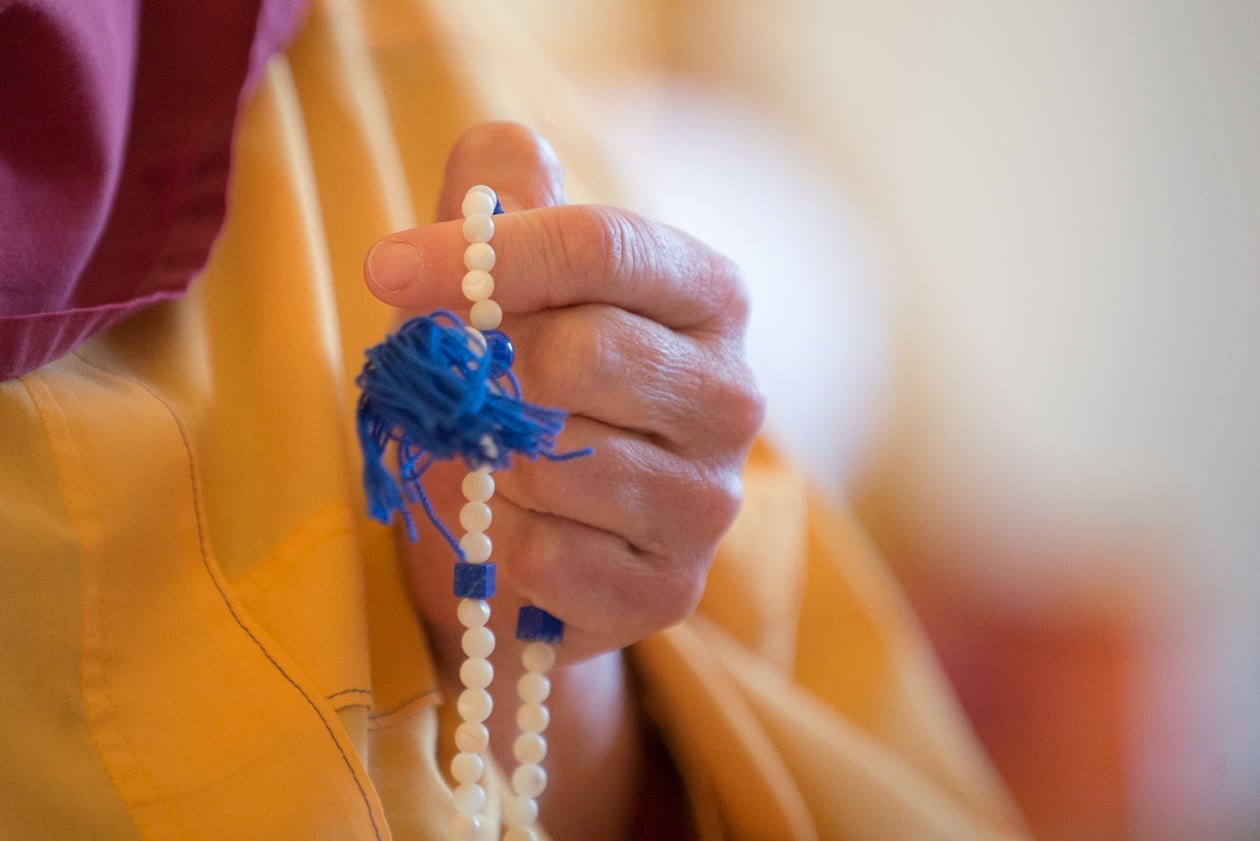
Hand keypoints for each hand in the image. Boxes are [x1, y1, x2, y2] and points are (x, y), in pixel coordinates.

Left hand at [364, 123, 763, 668]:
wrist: (527, 540)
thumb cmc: (515, 388)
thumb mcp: (496, 284)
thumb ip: (501, 203)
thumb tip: (501, 155)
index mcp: (705, 296)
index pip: (604, 247)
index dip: (489, 254)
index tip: (386, 268)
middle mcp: (731, 395)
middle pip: (582, 354)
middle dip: (484, 372)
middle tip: (447, 388)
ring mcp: (711, 502)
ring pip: (556, 462)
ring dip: (481, 462)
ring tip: (482, 462)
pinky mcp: (672, 589)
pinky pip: (546, 555)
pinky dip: (494, 541)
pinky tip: (507, 529)